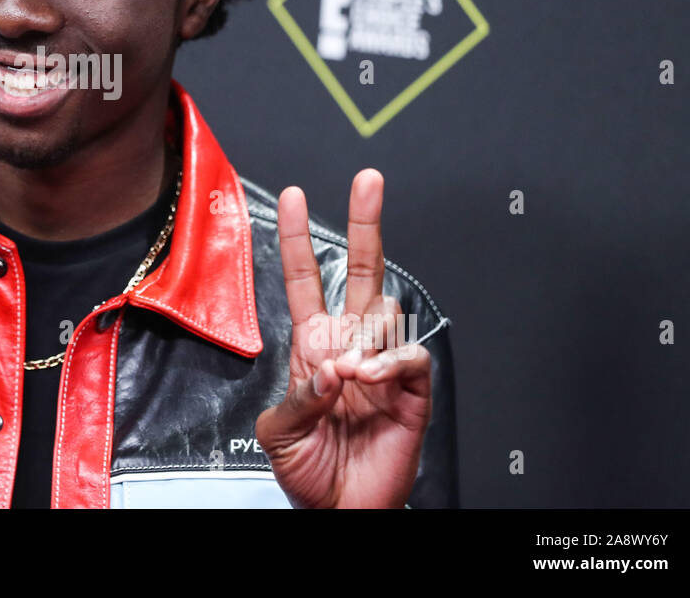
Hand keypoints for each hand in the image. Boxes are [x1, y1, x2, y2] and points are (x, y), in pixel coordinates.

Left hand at [254, 169, 432, 507]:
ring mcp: (382, 365)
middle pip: (361, 271)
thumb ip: (299, 393)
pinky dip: (389, 362)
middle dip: (365, 223)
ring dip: (363, 336)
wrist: (339, 508)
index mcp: (314, 345)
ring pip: (386, 313)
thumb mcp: (278, 429)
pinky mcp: (411, 390)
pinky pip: (408, 356)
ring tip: (347, 376)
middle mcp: (350, 345)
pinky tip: (370, 378)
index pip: (307, 278)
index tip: (294, 196)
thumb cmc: (307, 469)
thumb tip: (332, 367)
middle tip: (368, 181)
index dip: (301, 237)